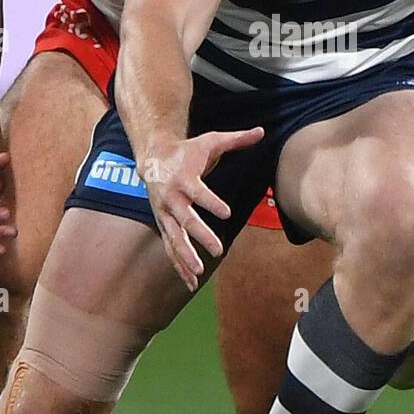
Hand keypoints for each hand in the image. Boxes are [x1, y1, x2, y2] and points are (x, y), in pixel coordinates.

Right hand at [142, 128, 264, 291]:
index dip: (211, 202)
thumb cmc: (187, 151)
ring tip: (199, 273)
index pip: (198, 192)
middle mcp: (171, 198)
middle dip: (200, 236)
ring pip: (174, 238)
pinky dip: (179, 265)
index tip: (226, 212)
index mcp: (183, 178)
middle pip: (185, 220)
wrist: (152, 157)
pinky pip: (170, 247)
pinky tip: (190, 283)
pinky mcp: (163, 224)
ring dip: (185, 256)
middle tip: (217, 250)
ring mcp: (165, 213)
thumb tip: (262, 131)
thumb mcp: (210, 141)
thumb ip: (236, 139)